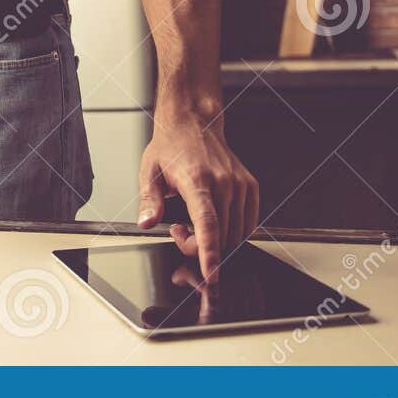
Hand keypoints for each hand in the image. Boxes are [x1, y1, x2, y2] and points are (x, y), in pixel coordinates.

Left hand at [136, 111, 258, 284]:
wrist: (194, 123)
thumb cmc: (171, 147)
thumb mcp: (150, 171)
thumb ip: (150, 200)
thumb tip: (147, 222)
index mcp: (197, 179)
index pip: (207, 223)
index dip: (209, 252)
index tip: (211, 274)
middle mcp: (223, 183)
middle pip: (221, 236)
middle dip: (199, 248)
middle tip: (179, 232)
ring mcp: (240, 185)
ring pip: (236, 234)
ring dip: (216, 241)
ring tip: (193, 222)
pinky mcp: (251, 187)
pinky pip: (248, 224)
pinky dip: (232, 232)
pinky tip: (214, 219)